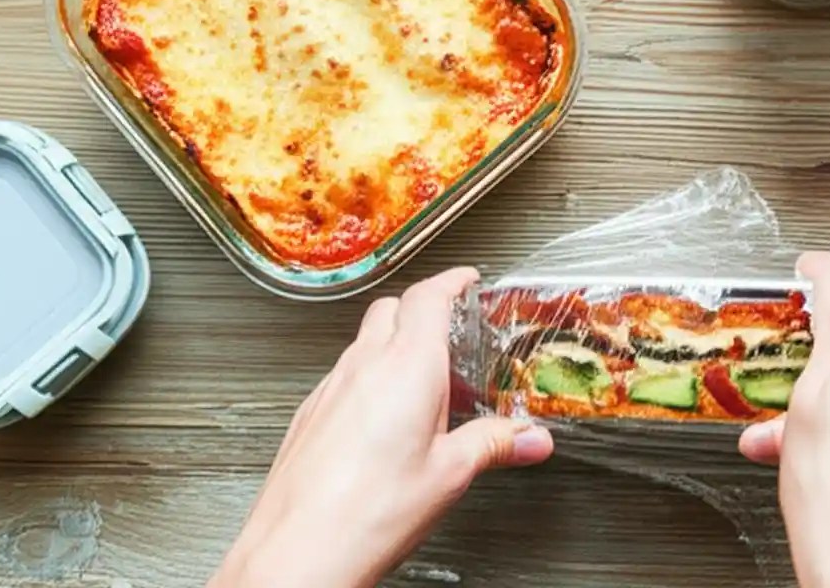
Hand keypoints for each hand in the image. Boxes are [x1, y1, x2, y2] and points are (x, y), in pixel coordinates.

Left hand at [209, 267, 554, 587]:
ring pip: (365, 341)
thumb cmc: (366, 511)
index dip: (452, 281)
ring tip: (425, 384)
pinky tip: (385, 419)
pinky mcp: (310, 413)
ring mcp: (331, 387)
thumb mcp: (451, 474)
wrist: (299, 548)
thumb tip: (530, 438)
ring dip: (395, 345)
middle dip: (424, 308)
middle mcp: (363, 366)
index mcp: (406, 366)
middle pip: (394, 308)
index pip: (429, 295)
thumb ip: (495, 444)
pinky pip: (344, 375)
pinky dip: (369, 377)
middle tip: (453, 329)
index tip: (467, 280)